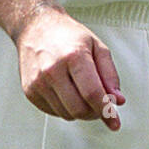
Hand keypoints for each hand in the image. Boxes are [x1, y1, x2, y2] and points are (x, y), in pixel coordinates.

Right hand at [14, 6, 124, 128]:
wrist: (35, 27)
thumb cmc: (67, 35)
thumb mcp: (97, 47)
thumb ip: (110, 75)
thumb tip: (118, 100)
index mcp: (74, 56)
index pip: (92, 94)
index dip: (106, 111)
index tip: (114, 121)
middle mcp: (53, 70)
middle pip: (79, 109)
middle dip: (94, 113)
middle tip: (99, 105)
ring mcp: (38, 82)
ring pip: (67, 114)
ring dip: (80, 111)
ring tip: (82, 94)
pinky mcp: (29, 91)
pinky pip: (53, 112)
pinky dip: (65, 109)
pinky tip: (67, 93)